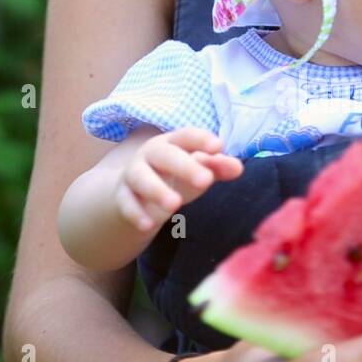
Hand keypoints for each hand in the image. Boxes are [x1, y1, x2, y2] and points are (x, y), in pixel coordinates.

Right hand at [116, 127, 242, 231]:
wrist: (135, 192)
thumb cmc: (175, 176)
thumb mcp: (197, 171)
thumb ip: (217, 167)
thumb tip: (238, 167)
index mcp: (174, 143)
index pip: (187, 136)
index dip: (201, 139)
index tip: (218, 146)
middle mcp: (151, 154)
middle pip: (165, 155)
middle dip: (185, 166)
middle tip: (205, 181)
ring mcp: (134, 174)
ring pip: (141, 178)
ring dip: (157, 190)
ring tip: (175, 205)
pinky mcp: (122, 196)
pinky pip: (126, 203)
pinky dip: (135, 213)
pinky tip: (148, 225)